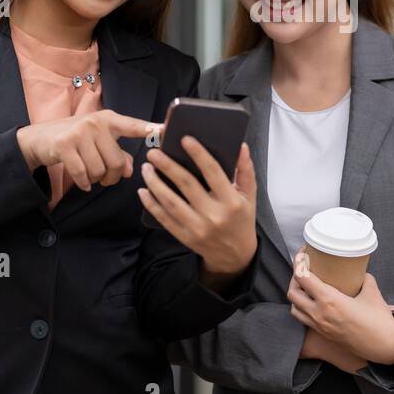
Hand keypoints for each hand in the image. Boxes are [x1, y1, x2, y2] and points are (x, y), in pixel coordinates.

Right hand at [15, 109, 155, 189]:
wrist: (40, 139)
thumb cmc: (76, 140)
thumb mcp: (99, 142)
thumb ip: (119, 154)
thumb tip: (130, 170)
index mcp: (109, 120)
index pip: (133, 125)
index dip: (149, 129)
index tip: (164, 130)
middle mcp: (96, 123)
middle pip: (117, 162)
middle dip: (112, 176)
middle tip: (105, 177)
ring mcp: (80, 132)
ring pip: (100, 170)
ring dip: (96, 179)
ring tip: (90, 174)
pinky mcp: (64, 145)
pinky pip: (82, 174)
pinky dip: (84, 183)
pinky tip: (83, 182)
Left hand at [138, 139, 257, 278]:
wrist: (234, 255)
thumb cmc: (241, 219)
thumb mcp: (250, 195)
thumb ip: (246, 170)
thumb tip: (241, 147)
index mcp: (231, 201)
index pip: (213, 172)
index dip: (198, 154)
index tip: (185, 139)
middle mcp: (213, 214)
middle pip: (186, 184)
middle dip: (168, 166)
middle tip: (154, 152)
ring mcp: (197, 227)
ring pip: (170, 201)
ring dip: (155, 183)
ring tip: (146, 168)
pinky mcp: (184, 236)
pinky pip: (163, 218)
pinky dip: (151, 204)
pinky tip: (143, 191)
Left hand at [287, 249, 393, 365]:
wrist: (383, 346)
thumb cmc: (378, 320)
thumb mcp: (371, 291)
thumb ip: (363, 279)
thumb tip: (359, 272)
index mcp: (328, 300)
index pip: (302, 278)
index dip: (298, 262)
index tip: (303, 253)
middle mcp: (319, 314)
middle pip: (292, 293)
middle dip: (294, 278)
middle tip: (304, 269)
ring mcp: (319, 326)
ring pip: (294, 308)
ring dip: (296, 295)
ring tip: (306, 286)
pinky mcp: (323, 333)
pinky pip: (303, 319)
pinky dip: (301, 308)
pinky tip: (313, 302)